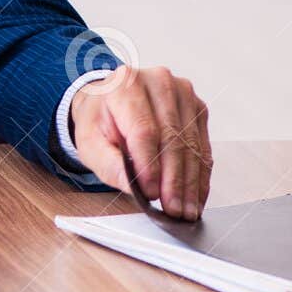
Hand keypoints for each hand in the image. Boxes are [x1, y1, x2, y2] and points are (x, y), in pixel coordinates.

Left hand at [68, 65, 210, 220]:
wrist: (110, 101)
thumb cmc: (100, 120)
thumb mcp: (89, 141)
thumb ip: (108, 163)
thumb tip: (134, 186)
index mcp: (126, 84)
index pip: (144, 129)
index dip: (149, 165)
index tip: (151, 192)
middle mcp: (158, 82)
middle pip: (172, 138)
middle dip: (174, 180)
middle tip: (173, 209)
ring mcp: (183, 93)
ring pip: (191, 144)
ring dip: (190, 182)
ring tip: (186, 209)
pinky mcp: (197, 108)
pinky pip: (202, 146)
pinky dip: (200, 175)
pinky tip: (196, 196)